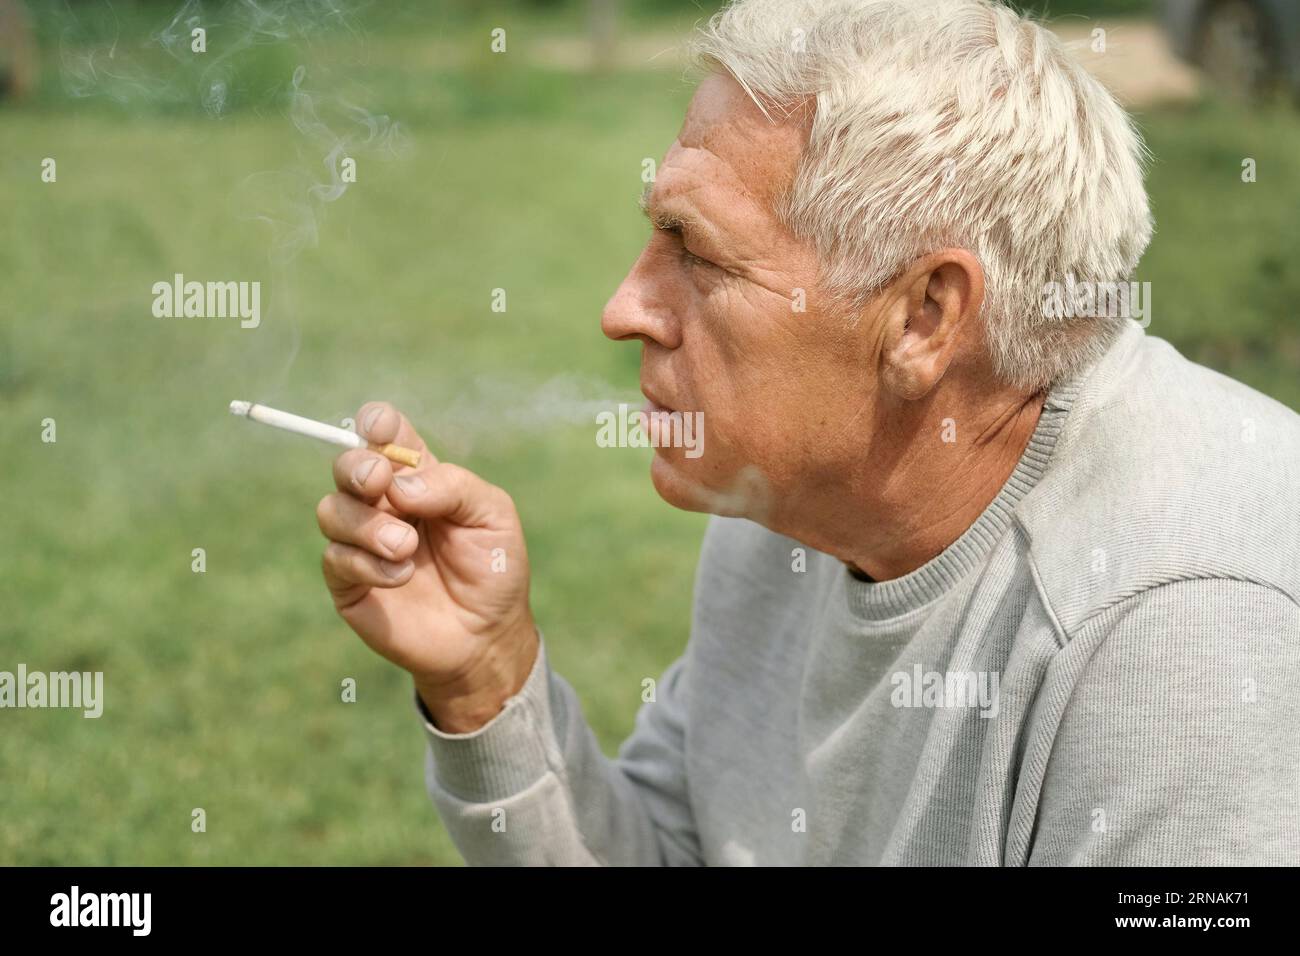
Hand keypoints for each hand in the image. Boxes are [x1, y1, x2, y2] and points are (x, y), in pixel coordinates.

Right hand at [315, 401, 538, 731]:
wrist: (487, 635)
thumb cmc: (494, 569)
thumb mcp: (492, 515)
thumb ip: (452, 486)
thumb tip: (398, 483)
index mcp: (419, 477)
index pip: (386, 436)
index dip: (376, 424)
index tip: (378, 428)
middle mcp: (384, 503)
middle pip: (347, 466)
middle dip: (356, 467)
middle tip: (380, 482)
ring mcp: (363, 542)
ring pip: (332, 510)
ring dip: (367, 524)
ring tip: (405, 547)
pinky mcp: (349, 581)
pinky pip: (336, 558)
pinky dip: (367, 563)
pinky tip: (402, 576)